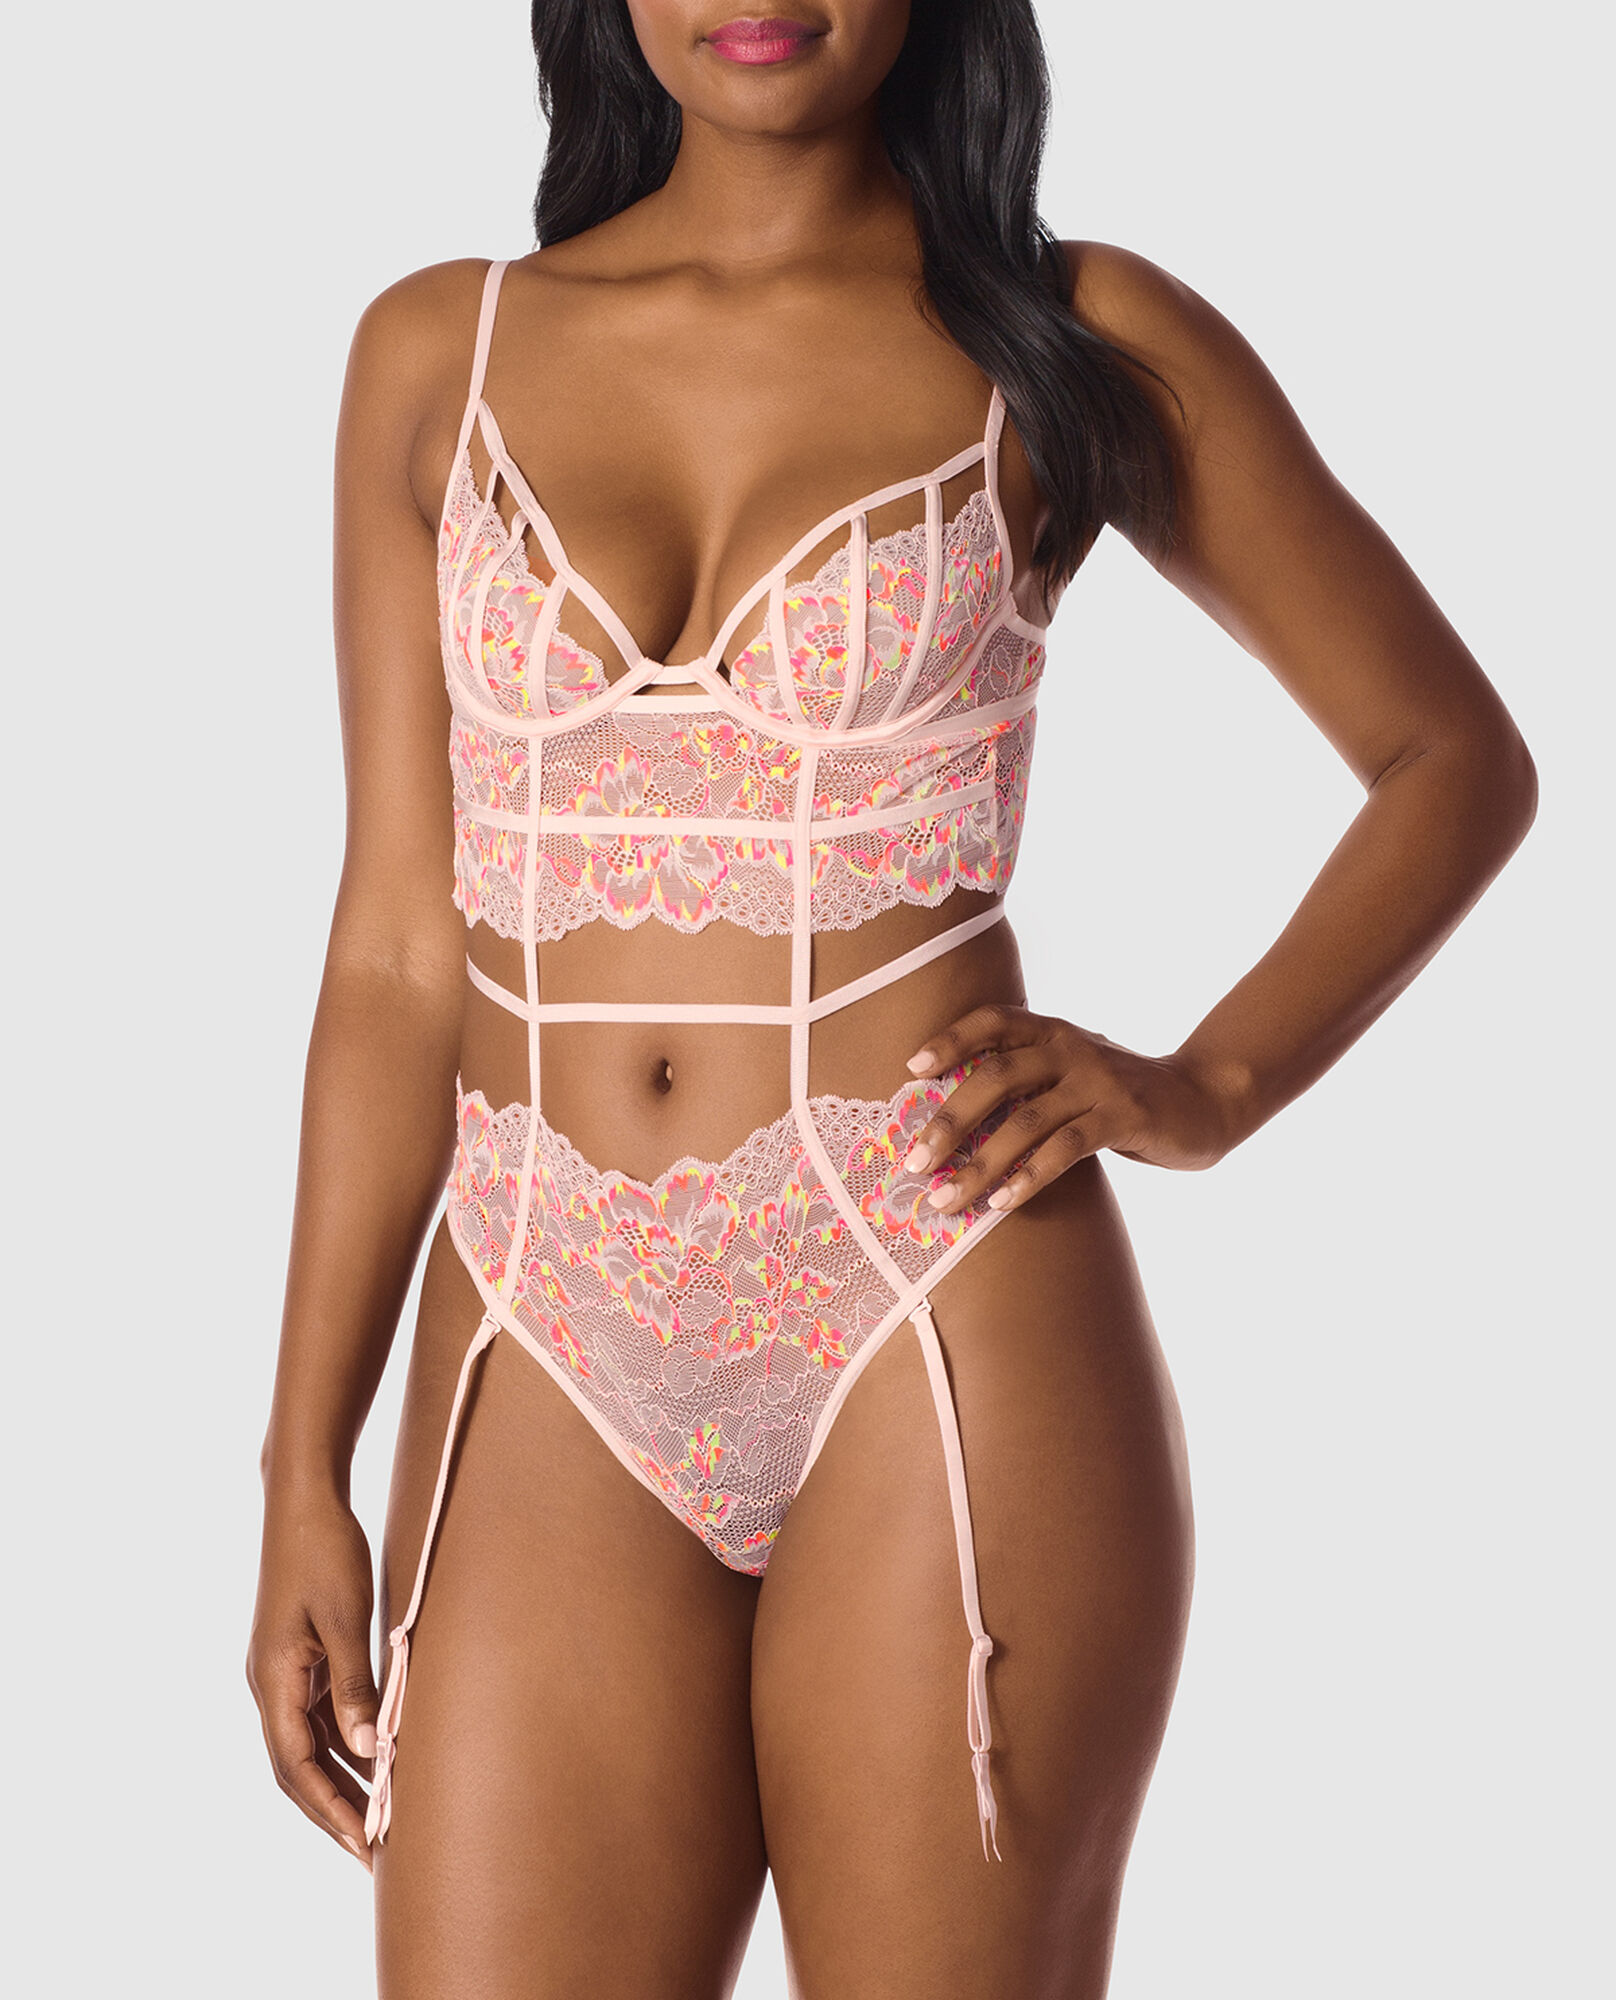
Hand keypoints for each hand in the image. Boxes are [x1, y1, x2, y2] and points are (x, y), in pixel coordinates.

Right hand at [246, 1491, 380, 1870]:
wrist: (303, 1499)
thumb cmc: (326, 1550)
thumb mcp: (346, 1618)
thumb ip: (355, 1684)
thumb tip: (371, 1747)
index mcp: (273, 1680)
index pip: (297, 1767)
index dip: (329, 1809)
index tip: (362, 1845)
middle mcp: (270, 1685)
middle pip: (299, 1767)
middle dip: (334, 1810)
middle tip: (375, 1851)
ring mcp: (282, 1672)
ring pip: (309, 1745)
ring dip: (342, 1780)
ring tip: (381, 1817)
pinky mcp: (299, 1658)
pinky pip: (318, 1716)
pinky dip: (344, 1743)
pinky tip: (377, 1760)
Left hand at [901, 1003, 1245, 1212]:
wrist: (1204, 1101)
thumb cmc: (1120, 1095)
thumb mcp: (1072, 1075)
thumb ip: (1027, 1083)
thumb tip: (951, 1124)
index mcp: (1053, 1032)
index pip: (993, 1021)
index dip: (951, 1040)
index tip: (910, 1070)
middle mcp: (1072, 1048)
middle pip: (996, 1076)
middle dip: (949, 1121)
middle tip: (915, 1161)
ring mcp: (1099, 1082)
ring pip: (1025, 1121)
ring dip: (980, 1165)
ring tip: (946, 1199)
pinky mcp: (1124, 1117)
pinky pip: (1065, 1149)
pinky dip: (1029, 1178)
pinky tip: (1002, 1204)